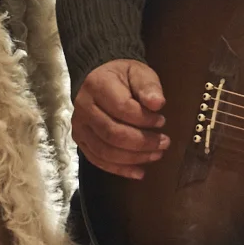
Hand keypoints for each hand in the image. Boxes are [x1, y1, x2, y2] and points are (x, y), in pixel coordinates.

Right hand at [73, 59, 168, 179]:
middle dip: (142, 142)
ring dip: (133, 158)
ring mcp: (79, 126)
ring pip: (105, 151)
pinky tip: (138, 172)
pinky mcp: (80, 140)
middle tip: (164, 143)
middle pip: (112, 133)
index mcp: (97, 85)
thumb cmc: (122, 76)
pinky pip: (98, 160)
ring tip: (156, 155)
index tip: (162, 121)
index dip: (144, 119)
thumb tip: (158, 103)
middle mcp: (83, 107)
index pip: (122, 108)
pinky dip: (119, 169)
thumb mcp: (138, 72)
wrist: (98, 78)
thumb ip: (148, 86)